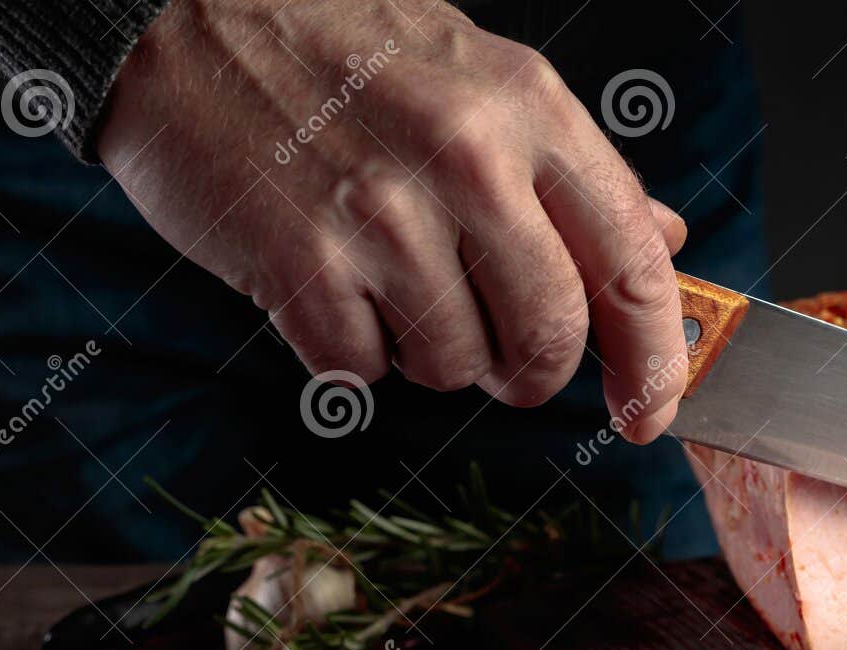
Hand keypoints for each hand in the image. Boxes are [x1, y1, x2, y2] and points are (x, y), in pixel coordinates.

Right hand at [98, 0, 689, 441]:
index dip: (654, 361)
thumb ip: (578, 171)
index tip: (647, 413)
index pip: (631, 264)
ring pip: (457, 366)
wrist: (182, 17)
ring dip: (434, 356)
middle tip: (506, 360)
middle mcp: (467, 159)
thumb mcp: (486, 79)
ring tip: (394, 285)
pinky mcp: (301, 263)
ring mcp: (381, 214)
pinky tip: (335, 287)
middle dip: (534, 374)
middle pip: (551, 336)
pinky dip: (354, 353)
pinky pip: (363, 370)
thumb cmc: (347, 52)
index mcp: (531, 111)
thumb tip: (665, 241)